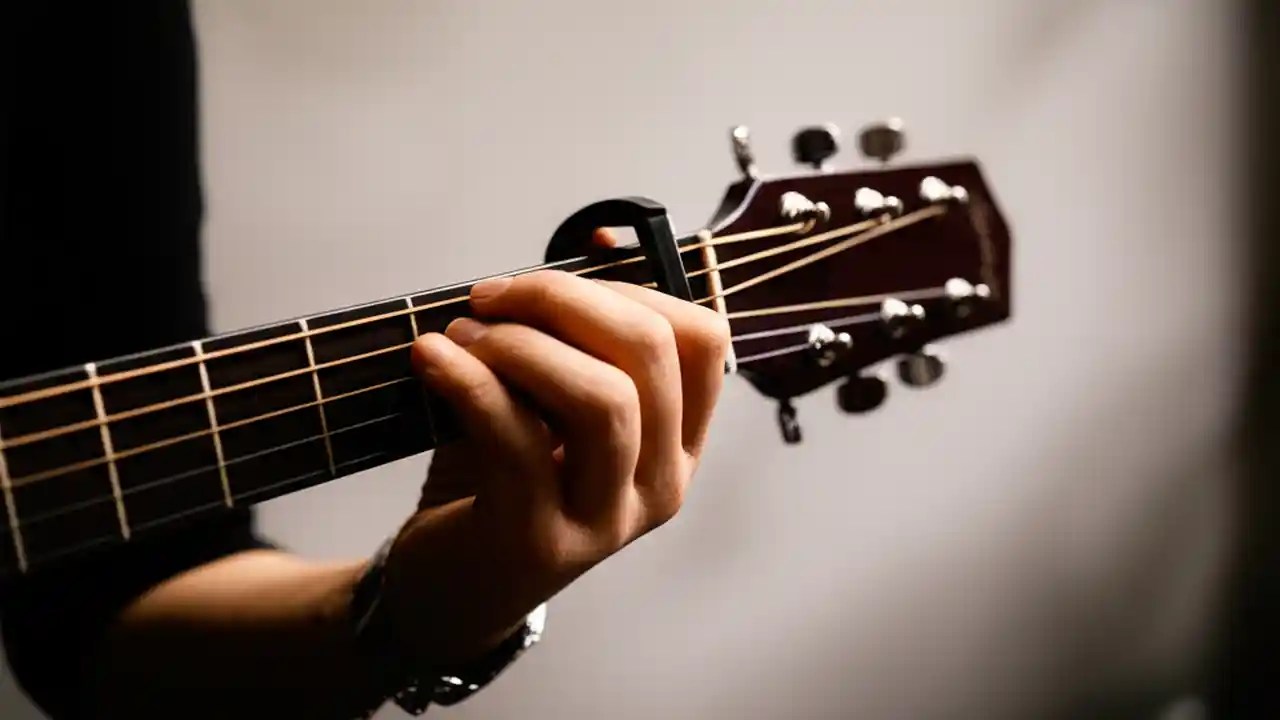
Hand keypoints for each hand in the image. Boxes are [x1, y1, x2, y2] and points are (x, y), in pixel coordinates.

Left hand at [382, 262, 730, 668]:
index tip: (547, 284)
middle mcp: (662, 484)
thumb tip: (587, 247)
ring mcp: (608, 519)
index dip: (626, 288)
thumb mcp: (552, 407)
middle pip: (650, 353)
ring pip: (601, 398)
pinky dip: (467, 380)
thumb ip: (571, 341)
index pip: (700, 339)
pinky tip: (430, 358)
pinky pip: (515, 438)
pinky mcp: (540, 540)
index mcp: (678, 443)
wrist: (448, 588)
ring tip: (462, 335)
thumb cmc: (501, 481)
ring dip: (520, 344)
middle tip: (490, 298)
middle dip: (561, 299)